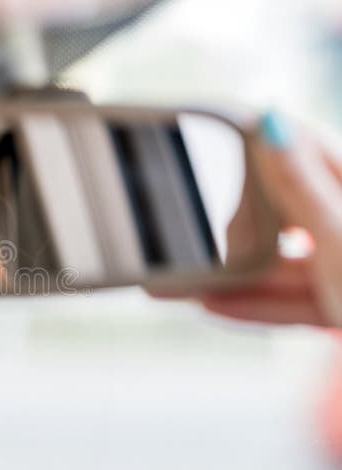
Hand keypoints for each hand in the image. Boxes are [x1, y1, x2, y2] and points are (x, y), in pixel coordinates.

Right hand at [199, 112, 341, 326]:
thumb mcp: (341, 238)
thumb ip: (300, 184)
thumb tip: (269, 119)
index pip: (303, 148)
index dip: (256, 143)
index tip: (211, 137)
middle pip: (285, 212)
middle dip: (235, 223)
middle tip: (190, 229)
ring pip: (284, 262)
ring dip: (237, 273)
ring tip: (188, 280)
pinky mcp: (341, 303)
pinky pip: (291, 300)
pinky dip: (255, 304)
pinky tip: (214, 305)